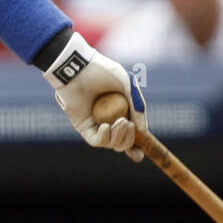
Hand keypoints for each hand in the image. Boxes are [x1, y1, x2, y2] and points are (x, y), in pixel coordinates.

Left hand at [45, 31, 146, 160]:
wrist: (79, 68)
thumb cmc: (103, 72)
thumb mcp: (128, 85)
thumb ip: (138, 107)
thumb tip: (143, 131)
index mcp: (123, 111)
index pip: (131, 135)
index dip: (136, 147)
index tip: (139, 154)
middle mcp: (110, 120)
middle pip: (122, 143)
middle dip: (128, 139)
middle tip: (128, 124)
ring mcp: (96, 124)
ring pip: (111, 144)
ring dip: (118, 137)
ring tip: (119, 121)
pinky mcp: (83, 125)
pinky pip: (96, 140)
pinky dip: (103, 137)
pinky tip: (105, 126)